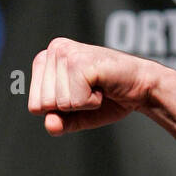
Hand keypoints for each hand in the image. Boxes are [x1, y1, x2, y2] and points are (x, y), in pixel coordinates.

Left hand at [29, 38, 161, 135]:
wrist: (140, 87)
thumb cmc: (107, 99)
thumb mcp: (75, 116)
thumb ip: (58, 123)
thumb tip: (50, 125)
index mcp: (45, 60)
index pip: (35, 106)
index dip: (59, 111)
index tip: (78, 95)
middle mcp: (54, 50)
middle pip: (42, 105)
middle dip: (69, 108)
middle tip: (89, 91)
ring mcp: (66, 53)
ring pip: (58, 103)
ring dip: (82, 103)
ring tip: (95, 87)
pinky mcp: (79, 62)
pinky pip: (74, 102)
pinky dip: (91, 102)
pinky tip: (101, 86)